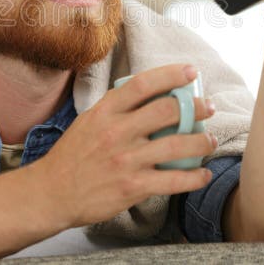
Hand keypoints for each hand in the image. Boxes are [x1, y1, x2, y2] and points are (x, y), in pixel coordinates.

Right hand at [31, 64, 216, 228]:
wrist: (53, 192)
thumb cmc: (74, 154)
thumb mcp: (90, 120)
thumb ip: (117, 108)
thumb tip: (151, 93)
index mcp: (106, 111)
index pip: (143, 84)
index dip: (171, 74)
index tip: (191, 72)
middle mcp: (117, 132)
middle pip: (167, 111)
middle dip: (196, 107)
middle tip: (208, 107)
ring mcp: (126, 160)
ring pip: (177, 146)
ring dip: (202, 142)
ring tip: (210, 140)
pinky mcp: (133, 187)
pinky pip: (174, 181)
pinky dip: (195, 178)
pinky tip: (203, 174)